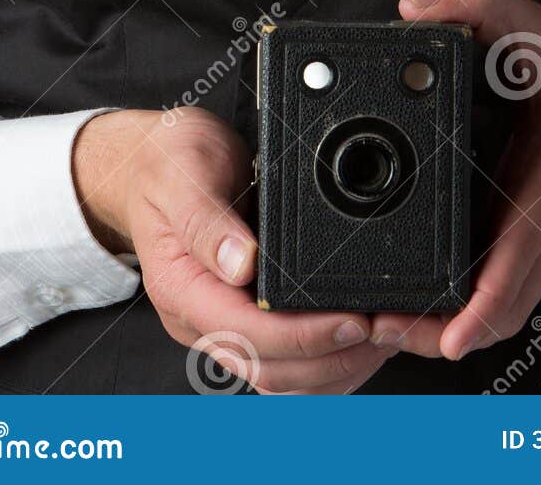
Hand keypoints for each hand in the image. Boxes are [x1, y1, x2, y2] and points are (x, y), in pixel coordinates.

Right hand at [71, 106, 398, 392]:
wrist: (150, 163)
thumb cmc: (165, 166)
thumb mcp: (182, 175)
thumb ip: (207, 221)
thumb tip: (241, 264)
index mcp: (182, 287)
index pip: (247, 334)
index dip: (305, 337)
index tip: (352, 322)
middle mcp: (201, 318)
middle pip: (273, 369)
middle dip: (337, 357)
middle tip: (390, 329)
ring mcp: (223, 325)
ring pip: (285, 378)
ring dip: (340, 367)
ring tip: (389, 336)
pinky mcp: (245, 320)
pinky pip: (289, 362)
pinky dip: (330, 361)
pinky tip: (362, 343)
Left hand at [366, 0, 540, 362]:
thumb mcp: (539, 28)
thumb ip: (480, 1)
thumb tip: (416, 10)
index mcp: (540, 193)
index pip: (513, 267)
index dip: (479, 309)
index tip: (449, 335)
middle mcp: (539, 233)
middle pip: (493, 316)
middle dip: (436, 333)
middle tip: (379, 328)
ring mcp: (537, 248)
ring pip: (494, 315)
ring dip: (444, 328)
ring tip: (385, 323)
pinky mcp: (531, 246)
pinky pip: (498, 296)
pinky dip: (462, 310)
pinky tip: (417, 301)